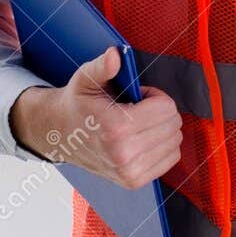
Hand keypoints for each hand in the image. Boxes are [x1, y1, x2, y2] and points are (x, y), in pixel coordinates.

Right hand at [9, 46, 180, 188]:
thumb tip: (115, 55)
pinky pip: (171, 158)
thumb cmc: (79, 105)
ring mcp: (130, 171)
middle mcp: (124, 154)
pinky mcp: (134, 181)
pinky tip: (141, 139)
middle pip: (173, 124)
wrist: (61, 135)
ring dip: (160, 129)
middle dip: (159, 112)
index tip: (136, 97)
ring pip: (174, 142)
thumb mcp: (86, 80)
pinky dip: (162, 146)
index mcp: (116, 128)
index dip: (153, 96)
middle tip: (135, 110)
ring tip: (136, 125)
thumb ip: (103, 66)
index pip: (166, 108)